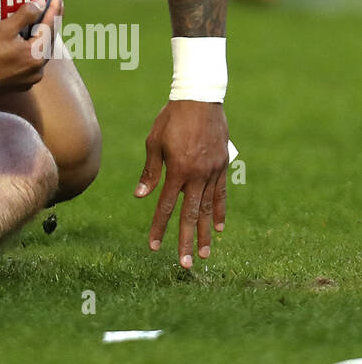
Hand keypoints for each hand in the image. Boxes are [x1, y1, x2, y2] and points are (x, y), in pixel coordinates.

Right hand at [0, 0, 63, 96]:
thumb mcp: (3, 29)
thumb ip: (25, 15)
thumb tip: (40, 3)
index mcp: (36, 56)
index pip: (49, 27)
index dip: (54, 9)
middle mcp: (37, 70)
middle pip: (49, 41)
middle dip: (53, 22)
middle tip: (55, 5)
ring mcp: (29, 79)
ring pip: (42, 53)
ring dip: (44, 36)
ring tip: (45, 21)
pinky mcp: (20, 84)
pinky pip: (32, 62)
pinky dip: (34, 49)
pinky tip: (30, 42)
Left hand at [135, 100, 229, 267]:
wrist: (199, 99)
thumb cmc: (171, 119)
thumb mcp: (154, 142)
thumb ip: (150, 171)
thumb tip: (141, 196)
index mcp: (178, 170)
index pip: (166, 206)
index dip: (159, 227)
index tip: (154, 246)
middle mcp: (197, 175)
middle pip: (190, 214)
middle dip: (186, 240)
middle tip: (185, 264)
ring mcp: (212, 172)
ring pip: (208, 208)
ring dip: (205, 233)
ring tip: (204, 254)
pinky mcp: (222, 166)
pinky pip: (221, 194)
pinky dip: (219, 211)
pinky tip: (219, 227)